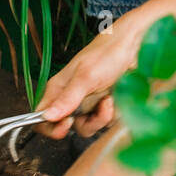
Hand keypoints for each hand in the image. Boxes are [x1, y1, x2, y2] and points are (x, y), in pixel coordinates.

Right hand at [37, 15, 142, 140]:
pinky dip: (112, 114)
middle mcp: (70, 98)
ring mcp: (87, 103)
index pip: (41, 117)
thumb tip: (47, 116)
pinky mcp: (102, 106)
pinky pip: (104, 122)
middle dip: (86, 122)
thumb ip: (67, 98)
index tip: (67, 125)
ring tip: (109, 100)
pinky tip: (115, 99)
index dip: (50, 127)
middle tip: (98, 109)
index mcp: (58, 90)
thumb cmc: (106, 54)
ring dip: (102, 117)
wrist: (134, 47)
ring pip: (88, 126)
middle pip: (68, 127)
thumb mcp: (86, 77)